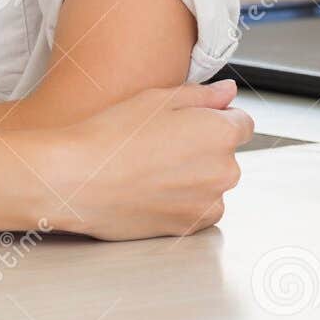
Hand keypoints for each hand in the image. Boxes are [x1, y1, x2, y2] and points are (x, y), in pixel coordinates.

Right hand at [44, 77, 252, 239]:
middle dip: (202, 148)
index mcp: (221, 133)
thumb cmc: (110, 135)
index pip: (241, 122)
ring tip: (148, 168)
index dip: (213, 117)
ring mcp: (210, 202)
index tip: (186, 122)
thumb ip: (201, 95)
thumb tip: (228, 92)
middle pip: (225, 155)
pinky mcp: (192, 227)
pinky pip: (198, 209)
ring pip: (210, 183)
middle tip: (156, 144)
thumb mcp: (154, 99)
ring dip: (192, 177)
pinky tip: (149, 189)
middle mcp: (226, 170)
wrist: (77, 180)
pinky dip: (181, 201)